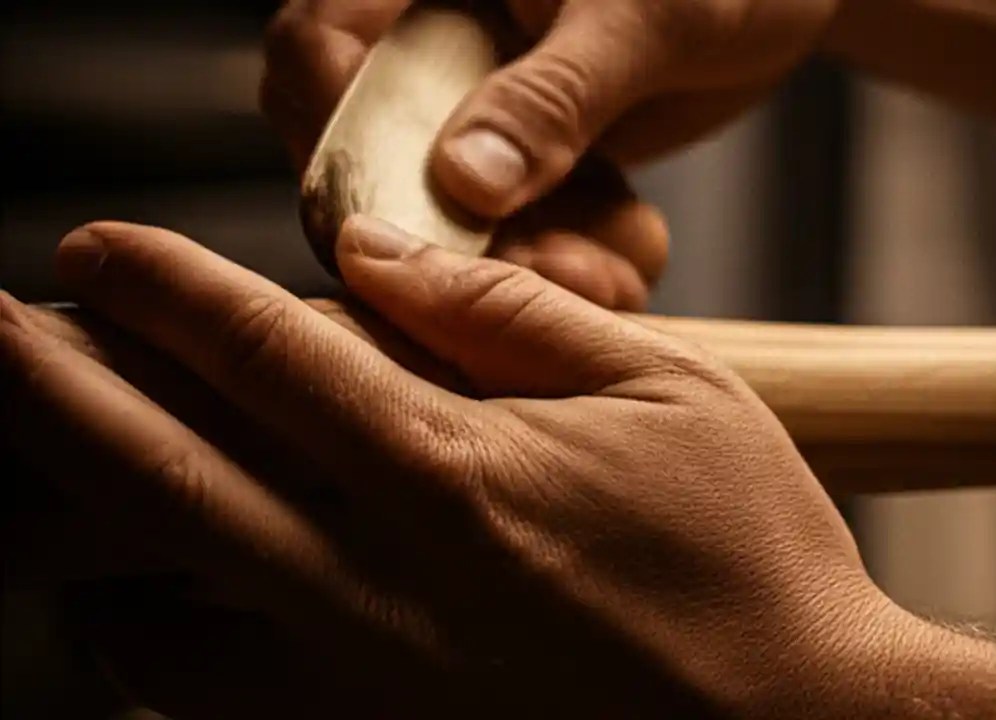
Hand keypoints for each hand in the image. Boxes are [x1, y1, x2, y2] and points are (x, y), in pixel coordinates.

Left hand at [1, 218, 899, 717]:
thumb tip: (374, 262)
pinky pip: (207, 709)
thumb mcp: (667, 390)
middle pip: (155, 479)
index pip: (258, 359)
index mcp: (453, 477)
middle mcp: (378, 591)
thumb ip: (504, 317)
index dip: (159, 292)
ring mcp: (361, 693)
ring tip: (57, 475)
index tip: (92, 252)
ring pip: (145, 620)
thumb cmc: (750, 553)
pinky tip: (155, 603)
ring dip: (81, 536)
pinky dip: (152, 646)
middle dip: (49, 393)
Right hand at [260, 1, 673, 310]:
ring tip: (609, 279)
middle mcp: (444, 38)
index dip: (329, 126)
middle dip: (461, 234)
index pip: (318, 41)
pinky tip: (630, 263)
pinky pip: (527, 225)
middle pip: (384, 151)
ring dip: (529, 260)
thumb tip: (463, 182)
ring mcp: (488, 105)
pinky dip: (574, 254)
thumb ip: (550, 98)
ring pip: (460, 210)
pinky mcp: (534, 158)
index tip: (390, 205)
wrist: (792, 0)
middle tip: (545, 275)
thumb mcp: (640, 19)